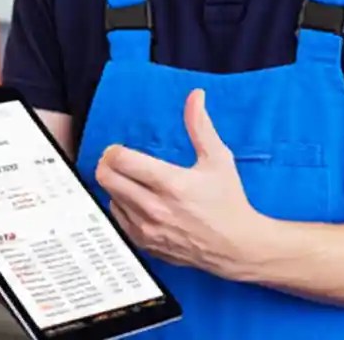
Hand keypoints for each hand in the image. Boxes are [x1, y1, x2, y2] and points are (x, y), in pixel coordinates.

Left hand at [95, 89, 264, 279]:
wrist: (237, 247)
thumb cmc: (229, 201)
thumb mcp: (218, 159)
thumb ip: (201, 126)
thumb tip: (195, 96)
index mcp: (171, 183)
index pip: (121, 161)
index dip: (114, 150)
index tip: (119, 149)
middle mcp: (154, 208)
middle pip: (107, 178)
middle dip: (108, 164)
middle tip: (118, 161)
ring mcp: (147, 229)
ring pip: (109, 198)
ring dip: (115, 186)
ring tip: (131, 181)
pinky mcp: (145, 244)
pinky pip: (118, 218)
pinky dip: (121, 206)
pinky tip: (136, 201)